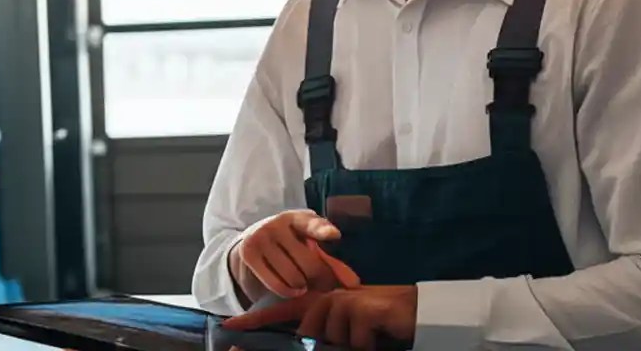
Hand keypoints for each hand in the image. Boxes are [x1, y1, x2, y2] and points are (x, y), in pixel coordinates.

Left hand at [224, 286, 416, 350]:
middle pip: (309, 334)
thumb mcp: (344, 331)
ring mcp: (342, 300)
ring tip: (368, 334)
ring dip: (352, 343)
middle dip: (330, 343)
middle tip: (356, 336)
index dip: (254, 320)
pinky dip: (366, 343)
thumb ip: (322, 332)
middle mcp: (326, 297)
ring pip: (331, 338)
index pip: (280, 312)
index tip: (229, 326)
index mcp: (319, 302)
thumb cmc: (375, 324)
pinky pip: (353, 340)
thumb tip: (307, 339)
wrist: (411, 311)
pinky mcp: (360, 307)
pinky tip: (376, 332)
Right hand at [230, 210, 360, 299]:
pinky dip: (289, 292)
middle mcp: (277, 223)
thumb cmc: (291, 243)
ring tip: (305, 285)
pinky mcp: (249, 254)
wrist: (253, 239)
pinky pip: (277, 284)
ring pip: (294, 277)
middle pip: (308, 263)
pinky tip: (294, 290)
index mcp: (296, 217)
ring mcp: (261, 237)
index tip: (334, 235)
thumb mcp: (307, 240)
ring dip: (303, 287)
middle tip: (325, 285)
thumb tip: (353, 283)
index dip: (323, 230)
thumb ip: (329, 257)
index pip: (312, 224)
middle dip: (321, 279)